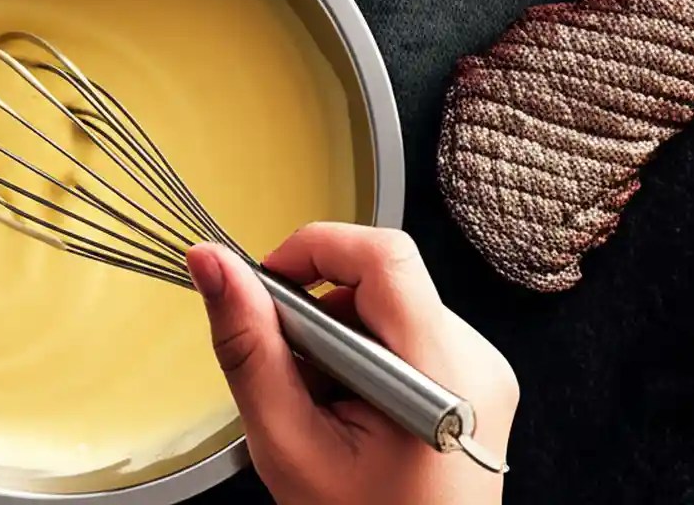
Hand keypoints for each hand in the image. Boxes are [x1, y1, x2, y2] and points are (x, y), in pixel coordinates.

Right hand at [186, 223, 517, 504]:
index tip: (266, 284)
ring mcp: (481, 369)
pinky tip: (350, 409)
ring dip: (336, 339)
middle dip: (317, 313)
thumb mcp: (288, 442)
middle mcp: (475, 359)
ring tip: (322, 405)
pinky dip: (362, 356)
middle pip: (381, 279)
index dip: (314, 250)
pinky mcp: (473, 378)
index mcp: (440, 370)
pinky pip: (406, 332)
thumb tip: (213, 266)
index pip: (382, 255)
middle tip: (291, 374)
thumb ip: (248, 347)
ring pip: (388, 305)